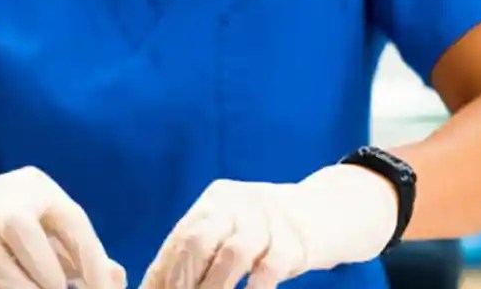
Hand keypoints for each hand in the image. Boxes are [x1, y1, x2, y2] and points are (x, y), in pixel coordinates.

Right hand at [0, 166, 124, 288]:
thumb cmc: (19, 219)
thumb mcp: (51, 219)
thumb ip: (82, 250)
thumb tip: (116, 279)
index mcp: (40, 191)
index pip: (72, 223)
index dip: (91, 262)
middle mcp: (3, 201)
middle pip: (22, 231)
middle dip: (48, 275)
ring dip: (20, 288)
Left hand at [139, 165, 397, 288]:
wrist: (323, 213)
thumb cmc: (263, 230)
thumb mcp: (231, 228)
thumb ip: (199, 251)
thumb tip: (157, 285)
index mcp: (217, 200)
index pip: (181, 238)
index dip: (164, 274)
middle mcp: (241, 203)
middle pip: (199, 242)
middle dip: (183, 282)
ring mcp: (269, 221)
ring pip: (232, 257)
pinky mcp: (294, 243)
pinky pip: (267, 272)